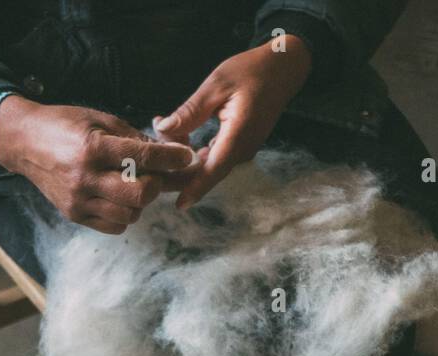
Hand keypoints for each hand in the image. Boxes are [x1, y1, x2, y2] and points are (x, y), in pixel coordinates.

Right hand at [0, 97, 194, 233]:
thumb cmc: (64, 125)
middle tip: (154, 174)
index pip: (143, 157)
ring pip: (130, 216)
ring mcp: (78, 200)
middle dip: (155, 185)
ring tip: (134, 185)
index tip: (186, 157)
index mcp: (93, 148)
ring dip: (140, 202)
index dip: (171, 158)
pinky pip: (113, 226)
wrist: (24, 142)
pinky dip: (125, 215)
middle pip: (140, 195)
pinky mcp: (74, 214)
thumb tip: (170, 151)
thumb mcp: (100, 120)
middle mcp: (85, 178)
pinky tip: (120, 198)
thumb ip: (134, 137)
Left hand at [153, 35, 311, 209]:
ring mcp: (243, 149)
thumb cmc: (251, 71)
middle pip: (208, 171)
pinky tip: (181, 135)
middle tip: (154, 155)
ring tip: (164, 135)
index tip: (180, 205)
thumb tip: (163, 129)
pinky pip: (215, 156)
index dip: (196, 188)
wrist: (282, 68)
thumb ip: (190, 111)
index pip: (215, 169)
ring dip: (185, 157)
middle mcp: (242, 149)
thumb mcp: (216, 85)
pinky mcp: (240, 146)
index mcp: (238, 135)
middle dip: (179, 169)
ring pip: (209, 164)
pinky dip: (196, 151)